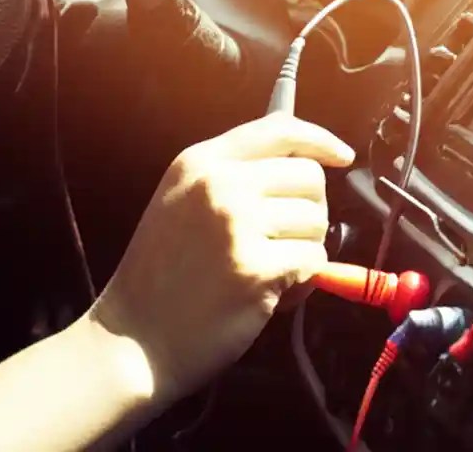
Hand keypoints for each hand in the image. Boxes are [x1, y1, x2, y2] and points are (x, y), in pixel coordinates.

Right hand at [87, 114, 354, 404]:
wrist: (132, 342)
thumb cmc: (161, 277)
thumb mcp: (180, 202)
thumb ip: (232, 176)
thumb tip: (303, 165)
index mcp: (200, 163)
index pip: (280, 129)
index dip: (319, 141)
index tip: (341, 155)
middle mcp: (219, 185)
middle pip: (309, 176)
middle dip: (310, 210)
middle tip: (284, 240)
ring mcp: (237, 226)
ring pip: (317, 221)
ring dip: (305, 250)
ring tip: (269, 271)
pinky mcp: (256, 270)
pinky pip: (314, 261)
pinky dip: (303, 282)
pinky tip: (272, 295)